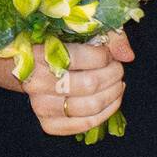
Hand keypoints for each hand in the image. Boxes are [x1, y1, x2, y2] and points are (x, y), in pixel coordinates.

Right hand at [0, 32, 133, 134]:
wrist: (28, 67)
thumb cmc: (56, 45)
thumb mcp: (77, 31)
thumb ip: (106, 36)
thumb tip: (128, 56)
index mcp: (39, 53)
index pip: (80, 58)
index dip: (104, 56)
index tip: (108, 53)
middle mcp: (37, 82)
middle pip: (90, 84)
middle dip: (113, 75)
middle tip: (117, 68)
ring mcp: (40, 106)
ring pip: (90, 107)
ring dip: (113, 95)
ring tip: (118, 83)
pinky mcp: (47, 124)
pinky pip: (83, 125)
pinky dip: (105, 113)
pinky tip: (112, 100)